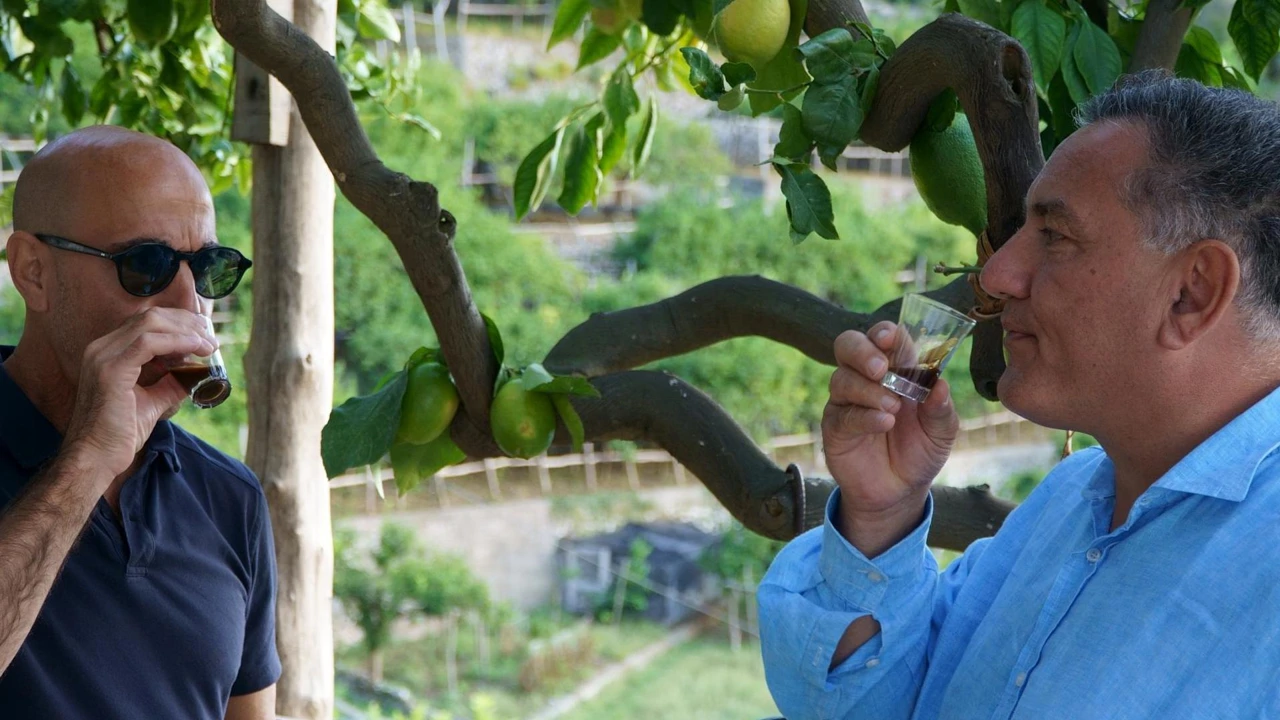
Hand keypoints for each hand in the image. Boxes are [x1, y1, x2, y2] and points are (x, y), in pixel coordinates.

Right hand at [62, 308, 215, 481]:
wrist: (97, 457)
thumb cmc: (120, 433)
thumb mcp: (153, 401)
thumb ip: (171, 383)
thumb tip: (197, 373)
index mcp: (108, 353)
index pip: (146, 322)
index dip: (178, 322)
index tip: (204, 333)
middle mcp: (102, 348)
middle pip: (150, 317)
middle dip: (186, 322)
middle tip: (211, 336)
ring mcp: (103, 356)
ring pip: (150, 324)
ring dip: (186, 331)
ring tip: (209, 344)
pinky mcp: (111, 369)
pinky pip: (148, 343)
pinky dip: (177, 341)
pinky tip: (197, 348)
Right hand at [823, 322, 957, 544]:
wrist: (900, 491)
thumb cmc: (920, 451)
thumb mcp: (942, 431)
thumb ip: (941, 408)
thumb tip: (941, 384)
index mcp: (895, 369)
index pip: (884, 338)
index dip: (885, 332)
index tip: (890, 337)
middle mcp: (866, 378)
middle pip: (848, 345)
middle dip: (862, 351)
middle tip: (881, 369)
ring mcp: (847, 401)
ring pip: (842, 378)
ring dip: (869, 390)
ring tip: (893, 408)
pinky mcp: (835, 427)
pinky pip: (843, 413)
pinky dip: (864, 415)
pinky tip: (883, 423)